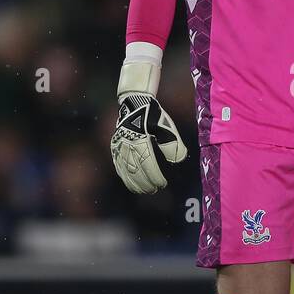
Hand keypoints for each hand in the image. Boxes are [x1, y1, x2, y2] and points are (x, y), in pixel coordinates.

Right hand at [111, 58, 187, 192]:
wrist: (135, 103)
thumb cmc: (154, 116)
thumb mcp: (167, 127)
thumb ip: (173, 144)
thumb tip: (178, 160)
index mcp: (141, 140)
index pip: (148, 165)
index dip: (154, 177)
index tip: (162, 183)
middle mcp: (128, 144)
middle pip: (136, 170)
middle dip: (145, 183)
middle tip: (154, 190)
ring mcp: (120, 146)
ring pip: (125, 169)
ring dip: (134, 182)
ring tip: (143, 190)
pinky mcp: (115, 146)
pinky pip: (117, 164)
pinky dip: (124, 175)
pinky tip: (130, 182)